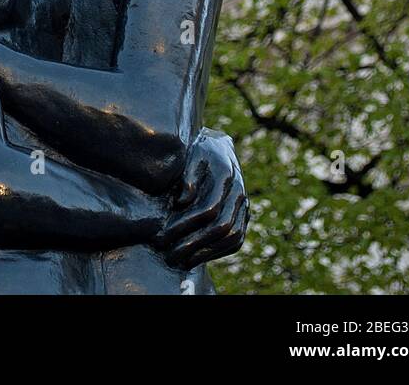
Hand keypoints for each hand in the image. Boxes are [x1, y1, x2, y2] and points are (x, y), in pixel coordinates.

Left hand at [155, 128, 247, 270]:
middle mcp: (239, 190)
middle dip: (194, 243)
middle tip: (170, 254)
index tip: (164, 234)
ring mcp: (244, 204)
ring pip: (232, 237)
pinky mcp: (244, 215)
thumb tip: (182, 201)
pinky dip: (218, 252)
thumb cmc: (196, 150)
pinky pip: (237, 240)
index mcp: (225, 172)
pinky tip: (197, 259)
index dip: (185, 224)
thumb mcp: (189, 154)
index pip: (208, 208)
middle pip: (221, 226)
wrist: (217, 147)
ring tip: (182, 261)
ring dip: (207, 253)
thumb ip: (187, 175)